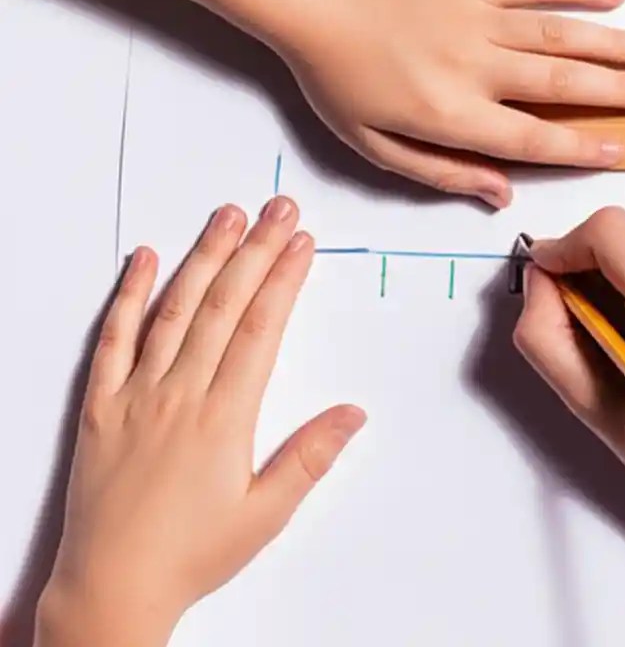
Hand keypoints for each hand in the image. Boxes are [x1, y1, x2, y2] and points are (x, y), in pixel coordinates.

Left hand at [36, 197, 364, 646]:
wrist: (112, 584)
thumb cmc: (191, 554)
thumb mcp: (266, 512)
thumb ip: (310, 457)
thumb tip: (354, 412)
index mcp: (222, 418)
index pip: (260, 329)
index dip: (283, 279)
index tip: (302, 243)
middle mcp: (178, 395)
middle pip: (222, 306)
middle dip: (255, 251)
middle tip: (278, 209)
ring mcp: (134, 395)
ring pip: (173, 310)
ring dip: (202, 258)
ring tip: (227, 217)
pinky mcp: (100, 405)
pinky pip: (112, 339)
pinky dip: (127, 295)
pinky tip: (142, 259)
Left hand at [271, 0, 624, 208]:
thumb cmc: (335, 75)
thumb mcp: (374, 145)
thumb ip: (441, 172)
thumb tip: (500, 194)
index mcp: (448, 114)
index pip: (530, 138)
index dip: (580, 147)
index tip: (620, 150)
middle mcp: (472, 66)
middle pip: (560, 84)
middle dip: (618, 93)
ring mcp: (475, 18)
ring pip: (558, 34)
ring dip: (613, 44)